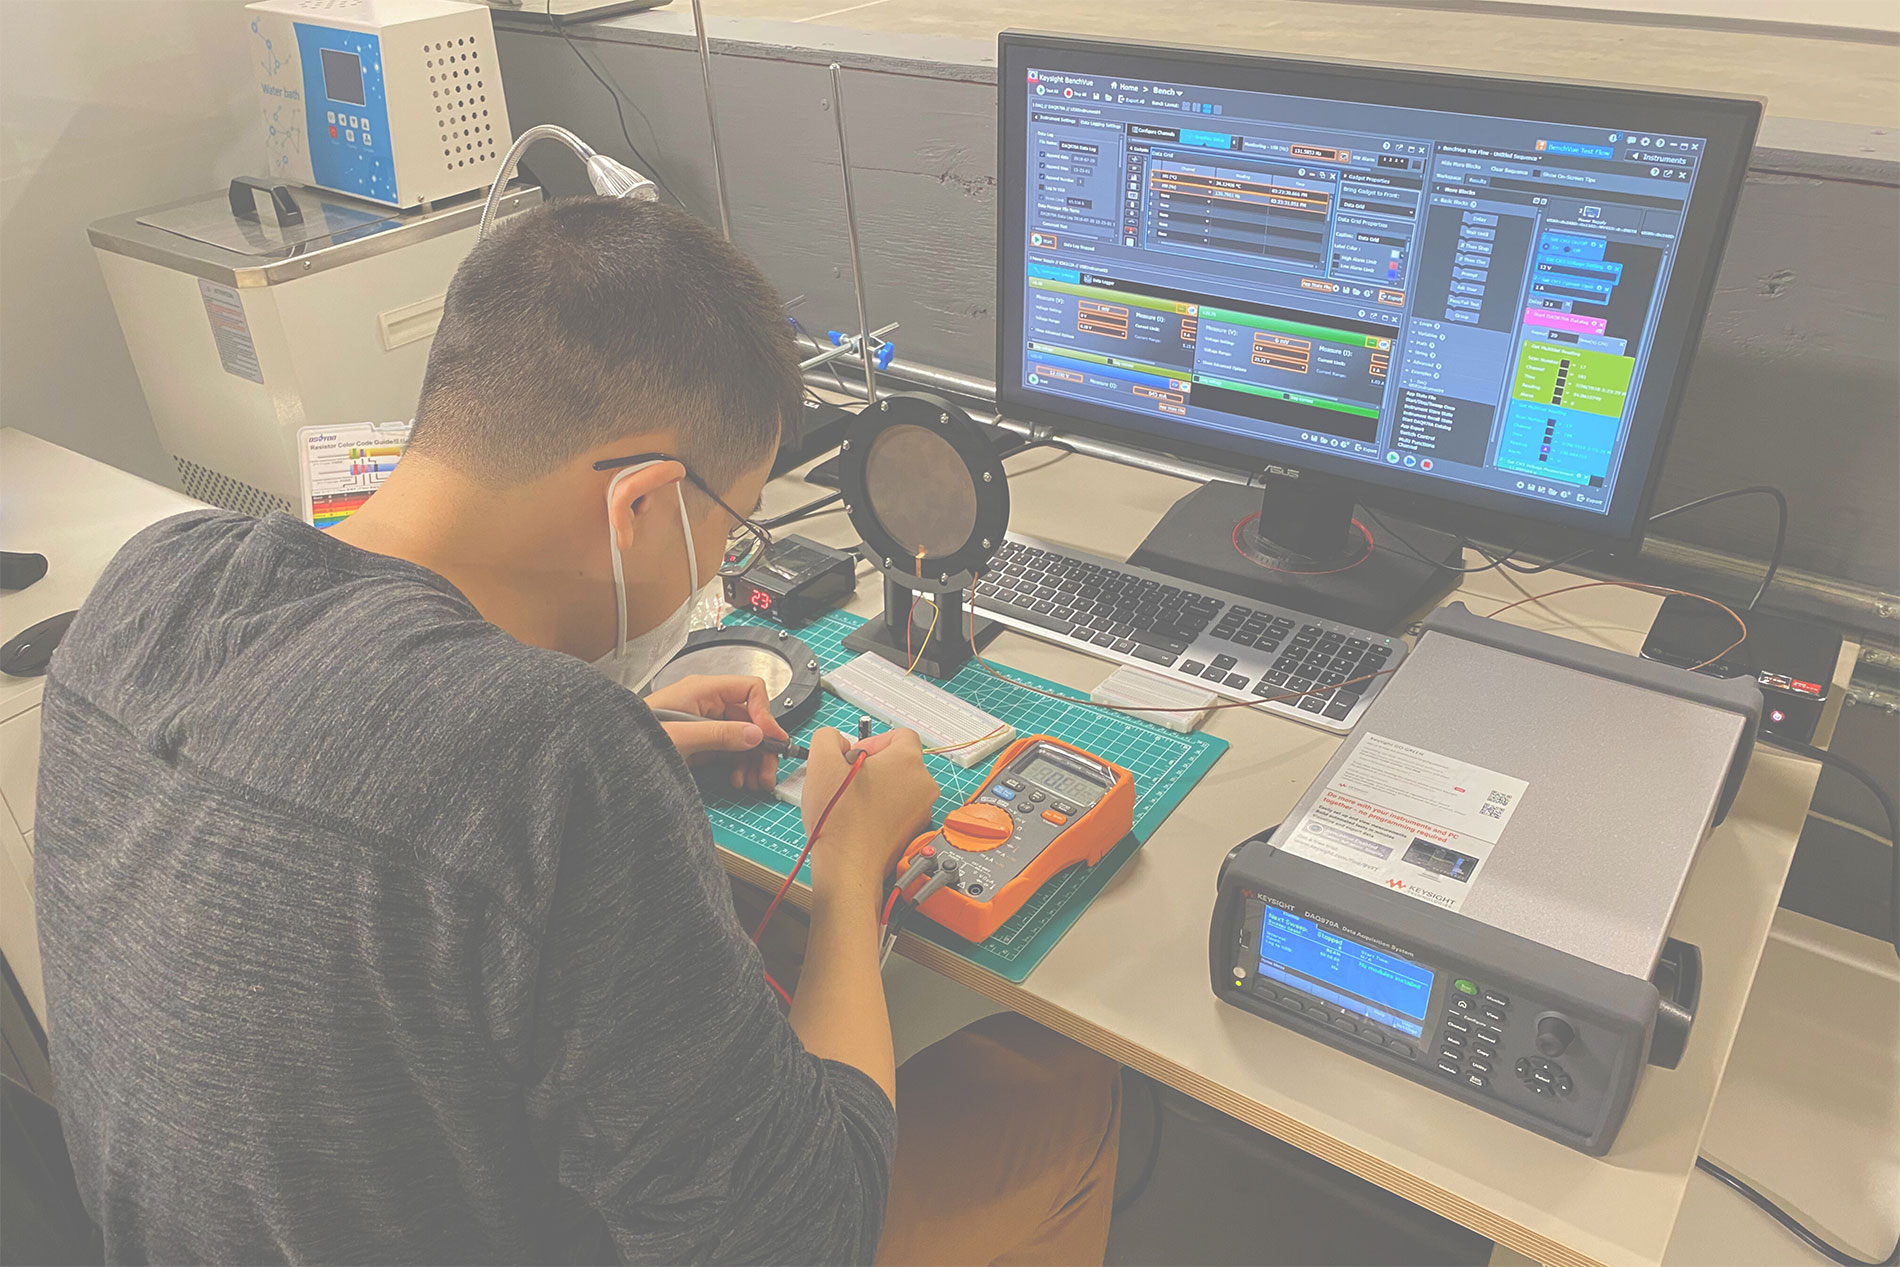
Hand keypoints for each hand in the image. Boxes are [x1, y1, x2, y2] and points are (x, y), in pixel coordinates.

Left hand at [645, 674, 787, 792]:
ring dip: (754, 760)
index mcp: (703, 691)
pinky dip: (740, 766)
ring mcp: (706, 725)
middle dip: (763, 746)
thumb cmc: (636, 737)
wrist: (612, 756)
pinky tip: (738, 780)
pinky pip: (731, 752)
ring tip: (755, 783)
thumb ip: (719, 734)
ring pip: (744, 738)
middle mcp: (708, 704)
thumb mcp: (681, 737)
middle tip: (768, 773)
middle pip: (750, 719)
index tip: (768, 739)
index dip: (763, 713)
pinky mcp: (702, 743)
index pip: (749, 689)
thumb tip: (755, 735)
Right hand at [800, 727, 938, 907]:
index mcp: (908, 760)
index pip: (899, 734)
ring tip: (852, 801)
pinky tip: (860, 817)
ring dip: (877, 787)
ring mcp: (923, 809)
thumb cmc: (840, 820)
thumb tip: (836, 740)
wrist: (849, 865)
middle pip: (900, 760)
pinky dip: (883, 808)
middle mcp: (924, 783)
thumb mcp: (822, 762)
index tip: (854, 756)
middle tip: (848, 779)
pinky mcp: (915, 829)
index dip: (873, 742)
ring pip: (900, 785)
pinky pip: (900, 807)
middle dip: (873, 765)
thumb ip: (828, 737)